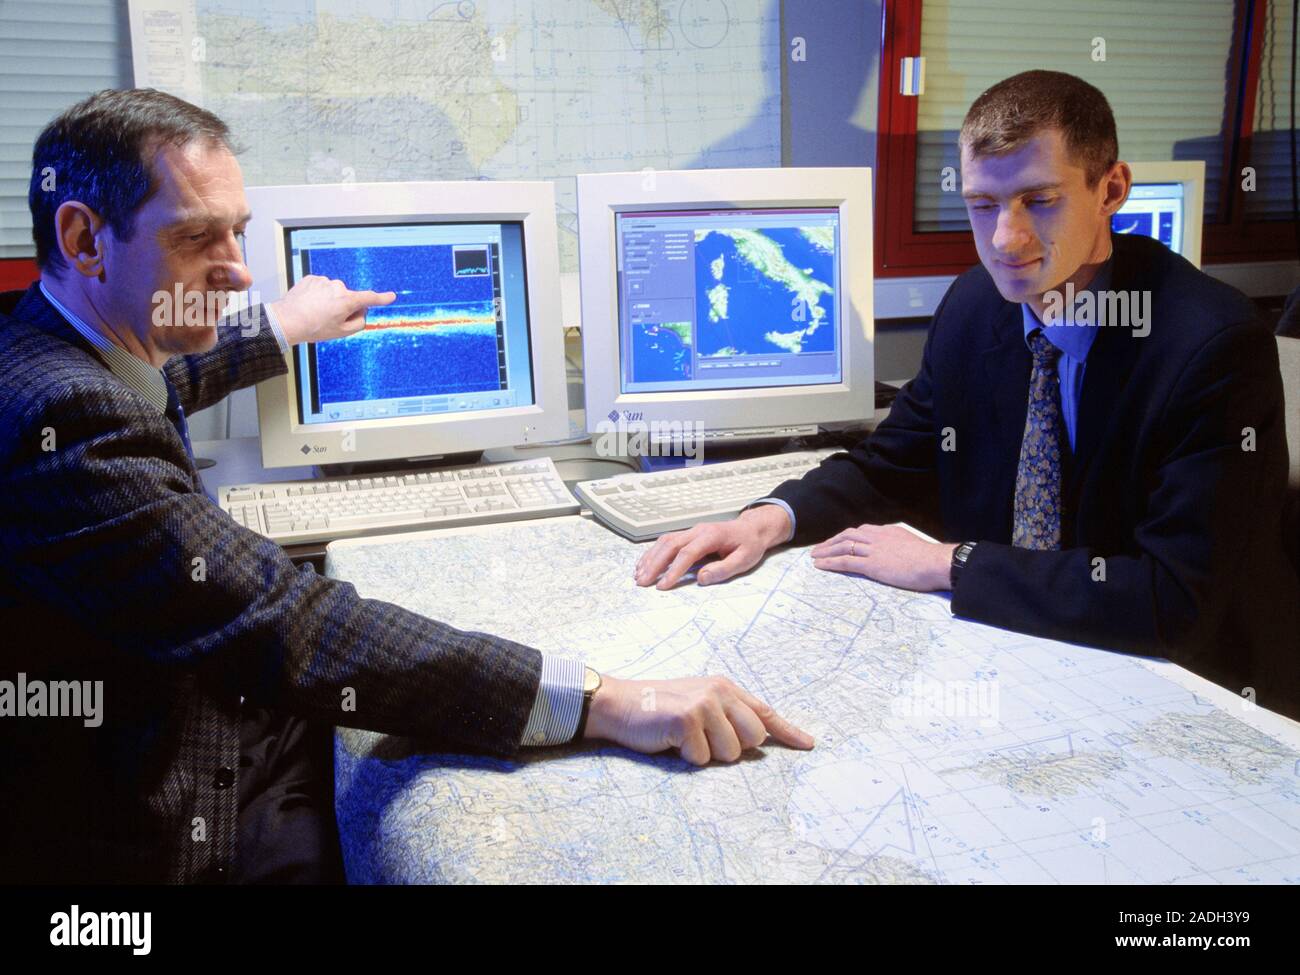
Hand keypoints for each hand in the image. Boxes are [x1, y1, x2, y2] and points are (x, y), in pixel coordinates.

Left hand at [269, 274, 395, 344]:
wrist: (286, 320)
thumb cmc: (314, 328)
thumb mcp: (341, 332)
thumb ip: (359, 322)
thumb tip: (362, 312)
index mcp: (347, 300)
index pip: (369, 298)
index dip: (381, 298)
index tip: (390, 296)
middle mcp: (337, 287)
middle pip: (348, 297)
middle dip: (344, 307)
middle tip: (330, 320)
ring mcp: (323, 281)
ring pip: (333, 292)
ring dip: (329, 301)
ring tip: (316, 313)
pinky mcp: (311, 279)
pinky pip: (321, 287)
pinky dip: (318, 295)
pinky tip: (309, 304)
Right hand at [583, 674, 813, 764]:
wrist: (621, 704)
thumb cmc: (660, 708)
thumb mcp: (699, 702)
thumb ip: (727, 715)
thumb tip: (758, 740)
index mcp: (725, 687)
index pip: (764, 712)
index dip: (788, 732)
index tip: (809, 745)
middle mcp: (719, 692)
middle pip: (753, 739)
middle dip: (731, 748)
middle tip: (703, 739)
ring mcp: (704, 704)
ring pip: (730, 753)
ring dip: (707, 754)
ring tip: (684, 738)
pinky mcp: (687, 720)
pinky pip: (703, 758)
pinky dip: (687, 757)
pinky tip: (671, 740)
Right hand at [633, 504, 790, 589]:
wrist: (752, 528)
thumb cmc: (749, 544)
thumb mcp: (744, 559)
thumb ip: (723, 569)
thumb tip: (702, 578)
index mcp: (711, 536)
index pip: (687, 553)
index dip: (673, 570)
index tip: (663, 585)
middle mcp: (697, 530)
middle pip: (670, 545)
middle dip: (654, 564)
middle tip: (643, 582)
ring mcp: (691, 531)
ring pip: (665, 541)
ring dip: (650, 558)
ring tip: (639, 576)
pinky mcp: (688, 535)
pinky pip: (667, 541)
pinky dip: (654, 552)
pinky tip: (645, 564)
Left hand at [810, 523, 956, 591]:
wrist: (934, 563)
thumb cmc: (928, 558)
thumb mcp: (910, 543)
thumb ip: (897, 544)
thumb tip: (894, 551)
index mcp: (886, 532)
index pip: (861, 531)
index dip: (846, 536)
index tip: (837, 541)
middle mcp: (876, 537)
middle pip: (847, 536)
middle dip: (831, 542)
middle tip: (819, 548)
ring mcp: (873, 550)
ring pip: (843, 547)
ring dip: (826, 551)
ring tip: (814, 556)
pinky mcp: (871, 565)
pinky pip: (845, 562)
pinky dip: (830, 562)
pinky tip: (820, 565)